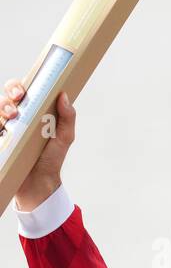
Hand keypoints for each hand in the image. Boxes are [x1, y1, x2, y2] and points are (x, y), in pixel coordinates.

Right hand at [1, 81, 75, 211]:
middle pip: (6, 96)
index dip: (19, 86)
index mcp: (33, 112)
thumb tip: (64, 95)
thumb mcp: (64, 138)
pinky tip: (2, 127)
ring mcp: (5, 127)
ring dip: (3, 107)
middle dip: (10, 91)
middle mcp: (17, 117)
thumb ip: (67, 117)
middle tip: (18, 98)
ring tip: (12, 116)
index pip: (22, 92)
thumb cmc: (51, 158)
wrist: (39, 181)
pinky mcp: (0, 139)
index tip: (23, 90)